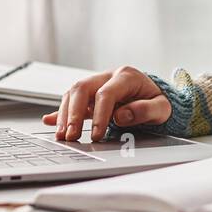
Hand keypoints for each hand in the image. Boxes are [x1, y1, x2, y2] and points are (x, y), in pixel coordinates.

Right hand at [41, 66, 171, 141]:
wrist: (154, 96)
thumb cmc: (158, 101)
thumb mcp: (162, 107)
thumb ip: (145, 110)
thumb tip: (121, 115)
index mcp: (126, 76)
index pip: (105, 93)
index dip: (100, 115)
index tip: (97, 135)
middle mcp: (107, 77)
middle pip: (82, 88)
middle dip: (73, 113)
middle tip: (72, 135)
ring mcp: (96, 84)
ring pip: (72, 93)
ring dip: (64, 114)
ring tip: (62, 135)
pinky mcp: (90, 95)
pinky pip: (71, 100)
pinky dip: (60, 112)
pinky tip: (49, 121)